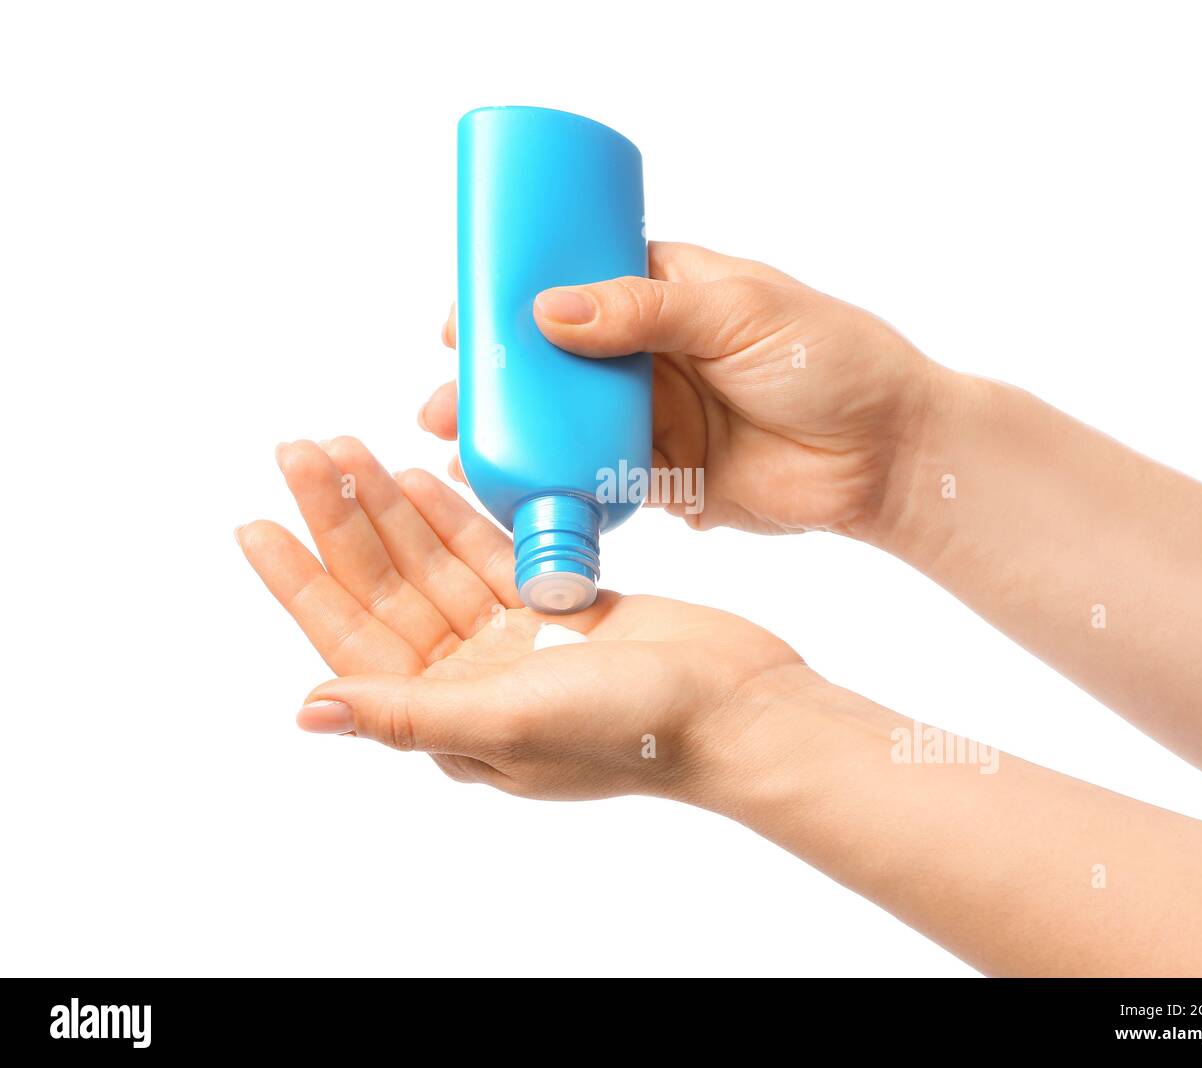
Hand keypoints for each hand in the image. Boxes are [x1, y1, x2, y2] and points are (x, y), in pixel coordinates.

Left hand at [237, 437, 809, 801]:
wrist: (739, 706)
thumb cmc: (633, 728)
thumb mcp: (509, 720)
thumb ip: (407, 713)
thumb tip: (308, 710)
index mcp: (448, 717)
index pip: (352, 640)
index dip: (301, 581)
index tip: (255, 523)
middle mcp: (471, 680)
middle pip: (387, 588)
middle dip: (343, 520)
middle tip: (300, 450)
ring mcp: (515, 642)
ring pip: (433, 562)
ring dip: (391, 507)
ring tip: (345, 447)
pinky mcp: (559, 607)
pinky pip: (487, 553)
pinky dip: (453, 515)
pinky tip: (419, 474)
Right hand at [420, 241, 948, 541]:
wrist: (886, 454)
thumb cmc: (831, 360)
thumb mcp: (738, 313)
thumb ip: (648, 312)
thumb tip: (548, 309)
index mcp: (668, 293)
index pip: (574, 283)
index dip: (514, 297)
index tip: (461, 315)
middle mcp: (654, 354)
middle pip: (555, 361)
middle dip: (496, 377)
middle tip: (443, 397)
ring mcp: (658, 417)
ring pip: (567, 422)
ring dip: (514, 433)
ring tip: (459, 446)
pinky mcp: (669, 477)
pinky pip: (598, 477)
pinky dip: (556, 483)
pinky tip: (511, 490)